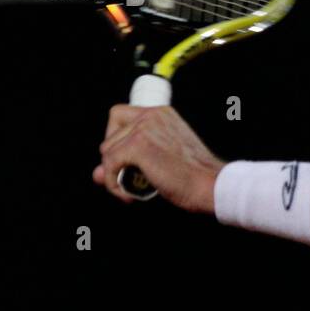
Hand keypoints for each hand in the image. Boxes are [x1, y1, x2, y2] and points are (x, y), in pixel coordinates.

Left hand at [93, 105, 223, 212]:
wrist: (212, 186)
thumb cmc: (194, 178)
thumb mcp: (160, 162)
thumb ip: (128, 163)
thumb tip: (97, 174)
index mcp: (161, 114)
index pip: (119, 116)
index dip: (116, 139)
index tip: (127, 160)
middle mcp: (151, 115)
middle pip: (109, 137)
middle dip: (113, 163)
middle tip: (130, 181)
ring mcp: (143, 128)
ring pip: (107, 153)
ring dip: (115, 176)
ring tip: (135, 190)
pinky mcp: (137, 145)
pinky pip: (110, 166)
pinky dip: (115, 185)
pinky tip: (131, 196)